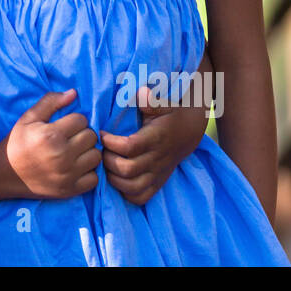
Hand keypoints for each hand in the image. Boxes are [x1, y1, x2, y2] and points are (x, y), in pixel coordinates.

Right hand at [1, 89, 99, 199]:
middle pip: (91, 137)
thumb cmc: (17, 143)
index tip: (65, 126)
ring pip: (96, 157)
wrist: (3, 174)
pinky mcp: (69, 190)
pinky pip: (94, 179)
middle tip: (71, 138)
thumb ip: (50, 102)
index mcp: (51, 135)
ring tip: (76, 152)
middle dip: (83, 134)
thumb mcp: (28, 118)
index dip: (74, 120)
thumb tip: (74, 93)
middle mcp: (62, 155)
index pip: (81, 120)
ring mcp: (67, 175)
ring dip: (88, 153)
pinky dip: (88, 173)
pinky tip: (76, 168)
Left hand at [99, 83, 210, 205]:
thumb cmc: (170, 115)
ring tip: (107, 164)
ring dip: (113, 178)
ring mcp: (157, 174)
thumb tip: (142, 92)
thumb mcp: (163, 103)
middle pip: (126, 170)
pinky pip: (140, 198)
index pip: (129, 147)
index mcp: (155, 139)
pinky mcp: (157, 183)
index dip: (111, 142)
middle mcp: (156, 159)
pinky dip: (125, 193)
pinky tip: (118, 179)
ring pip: (131, 187)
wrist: (190, 131)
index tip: (102, 133)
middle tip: (101, 150)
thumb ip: (151, 101)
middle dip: (107, 160)